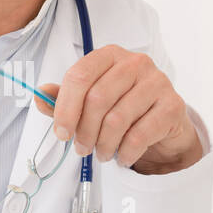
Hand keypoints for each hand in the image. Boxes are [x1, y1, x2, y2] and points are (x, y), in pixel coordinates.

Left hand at [33, 44, 202, 173]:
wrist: (165, 120)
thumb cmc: (123, 105)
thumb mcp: (90, 99)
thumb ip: (64, 98)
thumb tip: (40, 95)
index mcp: (110, 55)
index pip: (80, 76)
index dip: (65, 108)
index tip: (61, 132)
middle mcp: (135, 63)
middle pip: (97, 99)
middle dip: (84, 131)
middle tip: (82, 149)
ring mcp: (157, 82)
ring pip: (117, 120)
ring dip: (104, 145)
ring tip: (102, 153)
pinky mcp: (172, 105)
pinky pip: (139, 135)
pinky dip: (125, 152)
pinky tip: (122, 156)